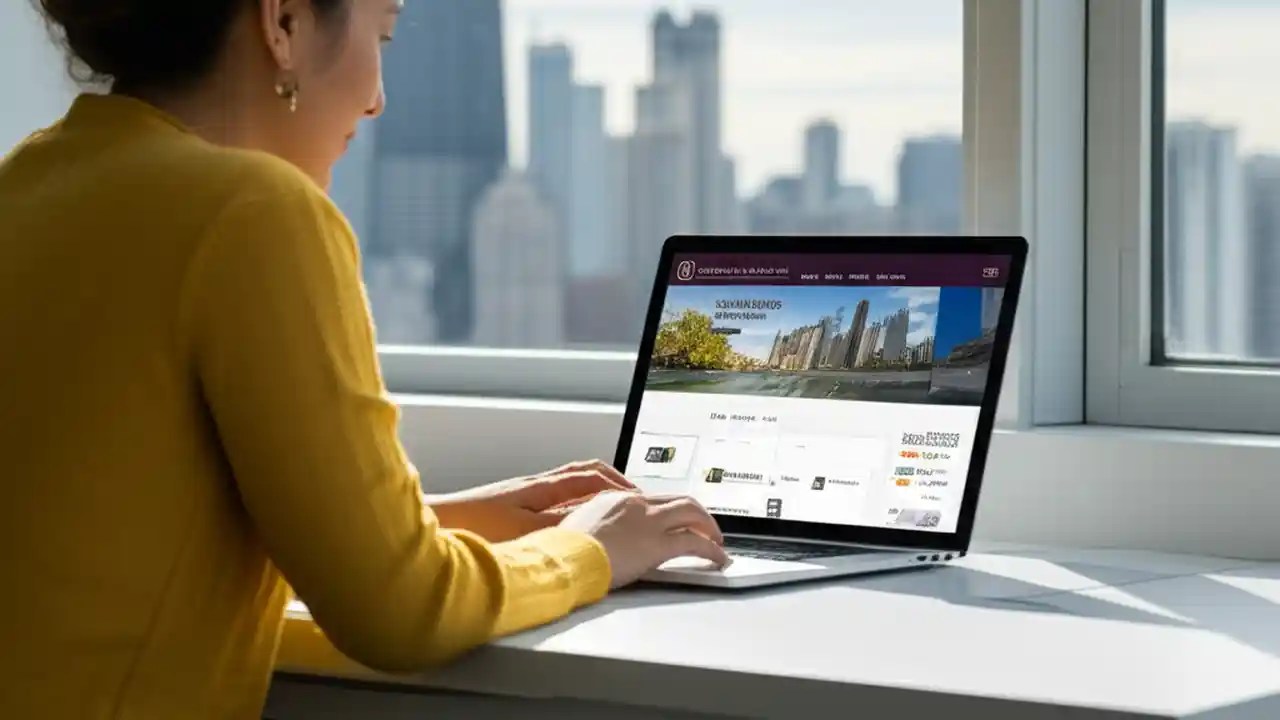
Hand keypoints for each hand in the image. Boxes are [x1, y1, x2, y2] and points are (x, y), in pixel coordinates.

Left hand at [427, 460, 637, 541]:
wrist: (436, 523)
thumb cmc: (473, 525)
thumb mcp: (526, 531)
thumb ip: (562, 525)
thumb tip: (593, 519)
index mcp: (543, 487)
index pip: (592, 476)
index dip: (619, 485)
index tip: (639, 497)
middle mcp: (535, 485)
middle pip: (583, 474)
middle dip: (611, 483)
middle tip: (632, 498)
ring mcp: (524, 494)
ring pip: (569, 486)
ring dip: (593, 494)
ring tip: (609, 509)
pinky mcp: (512, 507)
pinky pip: (554, 499)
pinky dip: (573, 505)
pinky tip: (572, 523)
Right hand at [560, 492, 730, 588]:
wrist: (564, 559)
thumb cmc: (563, 551)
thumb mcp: (575, 528)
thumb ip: (595, 526)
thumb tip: (600, 536)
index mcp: (614, 498)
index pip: (651, 499)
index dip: (667, 510)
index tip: (672, 521)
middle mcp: (635, 503)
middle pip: (677, 499)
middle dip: (695, 512)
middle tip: (704, 526)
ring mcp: (648, 521)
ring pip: (691, 512)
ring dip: (708, 526)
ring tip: (716, 540)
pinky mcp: (658, 544)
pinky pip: (695, 542)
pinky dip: (711, 549)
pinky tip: (718, 558)